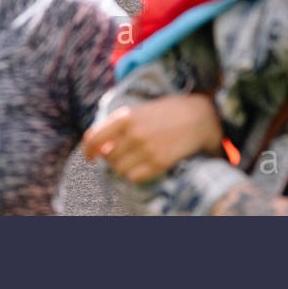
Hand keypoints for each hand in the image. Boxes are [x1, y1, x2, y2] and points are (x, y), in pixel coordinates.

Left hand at [81, 94, 222, 182]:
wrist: (199, 116)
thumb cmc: (168, 111)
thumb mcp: (141, 111)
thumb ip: (120, 126)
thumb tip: (102, 149)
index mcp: (125, 116)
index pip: (95, 138)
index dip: (88, 149)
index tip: (89, 156)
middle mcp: (133, 133)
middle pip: (109, 157)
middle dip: (111, 159)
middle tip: (121, 155)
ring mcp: (146, 149)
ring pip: (120, 169)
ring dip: (123, 167)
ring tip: (135, 160)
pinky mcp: (159, 162)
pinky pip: (135, 177)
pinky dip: (135, 175)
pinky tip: (143, 167)